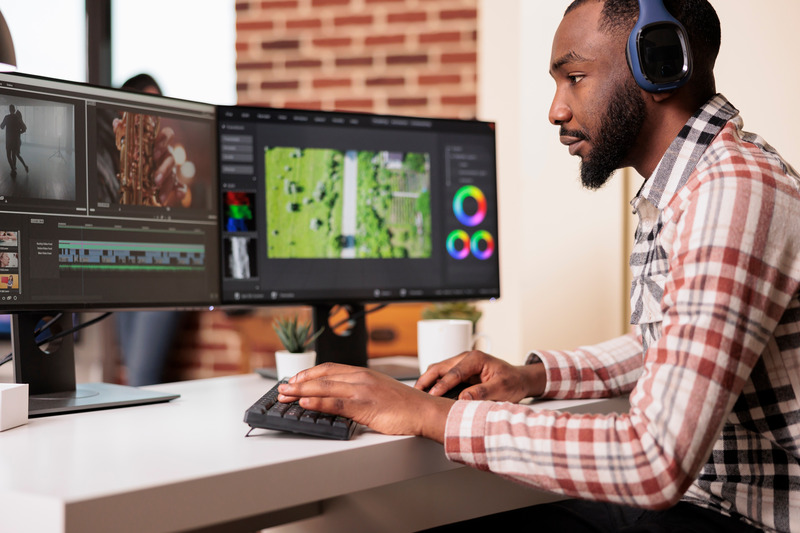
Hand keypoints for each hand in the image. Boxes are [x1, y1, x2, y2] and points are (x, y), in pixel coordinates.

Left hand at [112, 119, 186, 206]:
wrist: (138, 177)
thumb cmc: (136, 158)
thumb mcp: (128, 146)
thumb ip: (122, 133)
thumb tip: (116, 123)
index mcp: (158, 144)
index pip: (167, 135)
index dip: (164, 142)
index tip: (155, 153)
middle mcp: (166, 156)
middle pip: (171, 159)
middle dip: (164, 170)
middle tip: (155, 179)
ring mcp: (170, 170)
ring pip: (173, 175)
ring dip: (167, 185)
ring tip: (160, 196)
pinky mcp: (173, 183)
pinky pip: (181, 186)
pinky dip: (181, 191)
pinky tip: (177, 195)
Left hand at [277, 363, 453, 442]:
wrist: (424, 411)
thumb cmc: (405, 405)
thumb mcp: (379, 391)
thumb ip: (360, 392)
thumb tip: (342, 399)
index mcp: (363, 373)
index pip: (330, 369)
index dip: (309, 373)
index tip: (295, 379)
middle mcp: (361, 378)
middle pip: (322, 376)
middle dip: (299, 382)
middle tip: (282, 388)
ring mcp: (362, 390)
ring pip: (325, 387)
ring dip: (301, 391)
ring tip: (285, 395)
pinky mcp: (364, 405)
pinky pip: (336, 402)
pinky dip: (318, 401)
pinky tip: (305, 402)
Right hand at [415, 350, 544, 402]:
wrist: (519, 380)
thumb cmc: (513, 382)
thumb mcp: (502, 388)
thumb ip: (483, 392)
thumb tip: (464, 398)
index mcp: (475, 359)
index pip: (454, 372)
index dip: (442, 385)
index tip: (432, 395)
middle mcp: (465, 359)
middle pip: (439, 367)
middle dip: (426, 380)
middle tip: (416, 393)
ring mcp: (461, 365)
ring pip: (438, 371)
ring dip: (427, 382)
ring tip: (418, 396)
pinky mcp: (460, 373)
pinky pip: (443, 377)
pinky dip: (433, 385)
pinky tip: (427, 395)